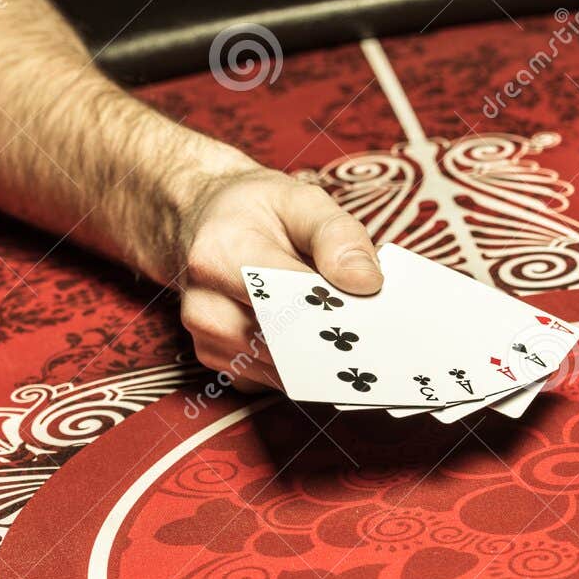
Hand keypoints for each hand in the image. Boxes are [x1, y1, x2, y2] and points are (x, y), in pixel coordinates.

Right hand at [175, 160, 381, 392]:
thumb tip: (366, 282)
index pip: (293, 298)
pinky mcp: (218, 361)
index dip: (340, 307)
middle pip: (288, 342)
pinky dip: (301, 364)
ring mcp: (208, 339)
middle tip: (375, 330)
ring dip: (319, 354)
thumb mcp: (300, 200)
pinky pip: (272, 378)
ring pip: (284, 369)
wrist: (201, 221)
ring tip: (346, 328)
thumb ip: (338, 235)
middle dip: (335, 338)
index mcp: (221, 255)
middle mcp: (205, 305)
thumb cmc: (253, 210)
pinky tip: (317, 340)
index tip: (377, 312)